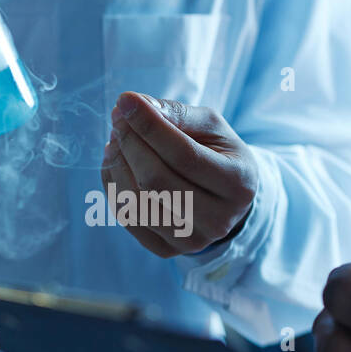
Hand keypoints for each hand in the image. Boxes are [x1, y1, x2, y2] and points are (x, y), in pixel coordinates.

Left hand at [100, 91, 257, 256]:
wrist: (226, 199)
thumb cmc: (218, 154)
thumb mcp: (211, 127)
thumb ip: (178, 114)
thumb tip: (137, 106)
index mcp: (237, 183)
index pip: (184, 155)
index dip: (149, 126)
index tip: (126, 101)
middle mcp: (218, 220)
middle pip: (156, 181)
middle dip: (130, 143)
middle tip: (118, 119)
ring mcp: (192, 240)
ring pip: (137, 202)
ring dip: (117, 164)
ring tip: (117, 139)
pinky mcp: (167, 250)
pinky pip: (128, 218)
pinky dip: (113, 186)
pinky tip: (115, 164)